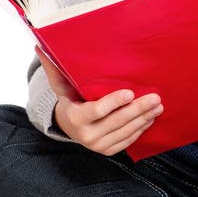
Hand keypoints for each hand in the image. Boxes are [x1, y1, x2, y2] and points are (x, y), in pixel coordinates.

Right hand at [36, 47, 163, 156]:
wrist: (68, 127)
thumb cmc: (69, 100)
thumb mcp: (60, 86)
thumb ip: (54, 68)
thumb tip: (40, 45)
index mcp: (75, 117)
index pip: (97, 110)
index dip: (114, 102)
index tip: (130, 92)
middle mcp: (86, 135)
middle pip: (117, 121)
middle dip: (138, 109)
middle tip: (155, 98)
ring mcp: (98, 145)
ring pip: (126, 132)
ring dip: (144, 118)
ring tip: (158, 106)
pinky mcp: (109, 151)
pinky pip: (128, 140)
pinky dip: (141, 129)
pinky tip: (151, 118)